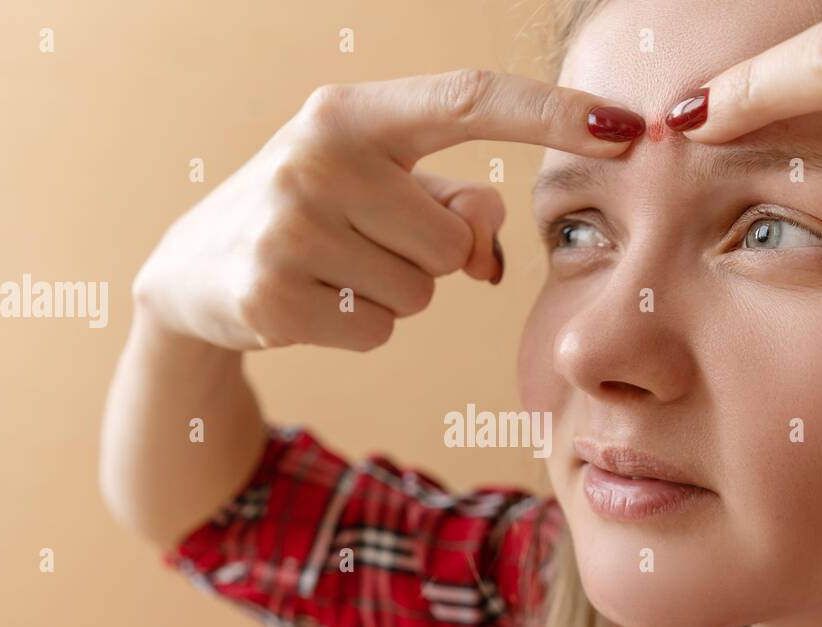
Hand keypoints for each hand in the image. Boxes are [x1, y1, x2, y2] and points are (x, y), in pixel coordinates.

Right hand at [132, 70, 643, 352]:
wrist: (192, 272)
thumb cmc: (311, 217)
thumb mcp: (375, 186)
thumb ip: (450, 200)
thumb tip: (490, 244)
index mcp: (351, 112)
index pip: (469, 100)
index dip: (553, 114)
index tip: (629, 128)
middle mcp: (317, 154)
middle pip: (454, 237)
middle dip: (429, 258)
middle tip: (363, 246)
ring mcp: (289, 224)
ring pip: (423, 291)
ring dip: (395, 296)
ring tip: (333, 273)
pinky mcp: (272, 293)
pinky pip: (382, 331)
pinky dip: (361, 330)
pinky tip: (310, 304)